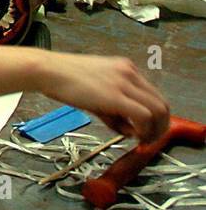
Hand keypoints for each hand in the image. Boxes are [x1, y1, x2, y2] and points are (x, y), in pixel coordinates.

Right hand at [38, 53, 169, 143]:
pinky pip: (143, 116)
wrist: (47, 71)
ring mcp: (124, 82)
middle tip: (149, 140)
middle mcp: (129, 72)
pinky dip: (144, 130)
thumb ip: (114, 112)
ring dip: (154, 130)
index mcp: (125, 68)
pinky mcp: (116, 95)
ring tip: (142, 141)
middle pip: (161, 103)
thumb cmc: (63, 80)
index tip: (147, 130)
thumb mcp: (94, 93)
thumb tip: (129, 131)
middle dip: (160, 126)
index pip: (153, 95)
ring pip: (158, 110)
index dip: (155, 117)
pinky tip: (133, 136)